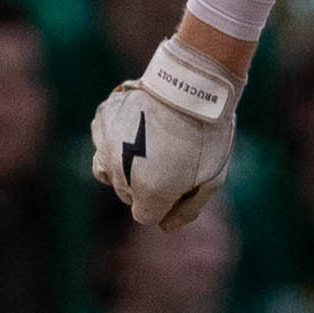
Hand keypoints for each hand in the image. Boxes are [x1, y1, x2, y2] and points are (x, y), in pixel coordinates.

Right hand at [92, 35, 242, 225]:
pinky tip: (140, 124)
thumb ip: (187, 210)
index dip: (162, 204)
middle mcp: (120, 172)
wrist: (192, 85)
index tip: (177, 184)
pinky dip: (117, 138)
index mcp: (149, 191)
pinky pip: (104, 140)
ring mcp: (106, 144)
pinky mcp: (102, 119)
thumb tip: (165, 227)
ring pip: (107, 170)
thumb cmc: (206, 135)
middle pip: (126, 194)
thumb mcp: (211, 179)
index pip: (144, 215)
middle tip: (169, 158)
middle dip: (145, 184)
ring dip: (124, 165)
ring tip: (148, 145)